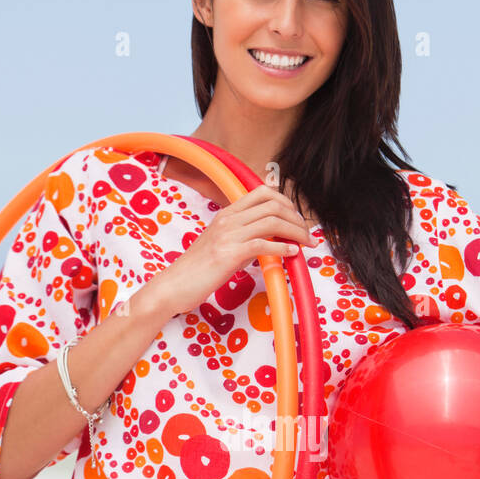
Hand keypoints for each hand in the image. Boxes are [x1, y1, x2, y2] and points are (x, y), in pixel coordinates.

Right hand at [155, 183, 316, 316]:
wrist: (173, 286)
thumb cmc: (197, 270)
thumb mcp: (221, 245)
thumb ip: (243, 238)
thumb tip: (268, 241)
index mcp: (226, 214)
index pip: (262, 193)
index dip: (286, 202)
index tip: (296, 219)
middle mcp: (228, 219)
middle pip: (273, 204)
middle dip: (296, 218)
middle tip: (307, 233)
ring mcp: (228, 235)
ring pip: (272, 221)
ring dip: (295, 232)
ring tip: (305, 244)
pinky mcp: (229, 254)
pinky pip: (263, 244)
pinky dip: (282, 248)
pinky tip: (291, 254)